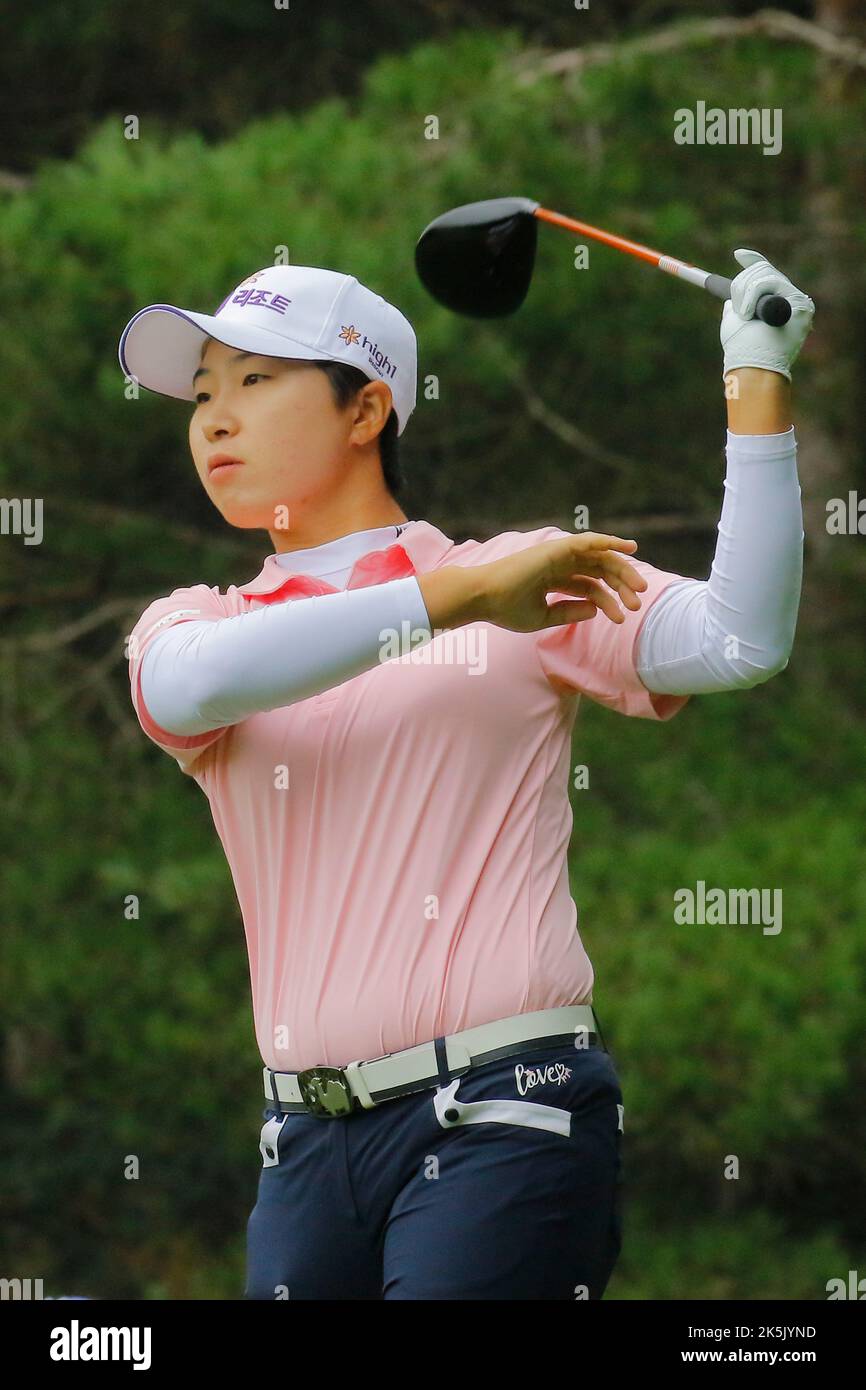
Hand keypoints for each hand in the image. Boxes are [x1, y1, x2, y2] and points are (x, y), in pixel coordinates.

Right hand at [477, 532, 646, 633]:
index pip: (591, 586)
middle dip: (621, 585)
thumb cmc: (506, 608)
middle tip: (638, 602)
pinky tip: (628, 547)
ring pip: (599, 557)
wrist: (483, 598)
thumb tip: (596, 610)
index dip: (609, 601)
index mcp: (556, 579)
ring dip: (622, 569)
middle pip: (600, 571)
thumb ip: (569, 612)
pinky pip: (589, 541)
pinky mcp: (558, 547)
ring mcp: (559, 554)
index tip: (622, 618)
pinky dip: (609, 541)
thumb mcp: (544, 616)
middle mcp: (560, 564)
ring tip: (640, 587)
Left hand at [720, 248, 814, 380]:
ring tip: (745, 316)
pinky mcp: (799, 301)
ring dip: (745, 294)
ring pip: (764, 274)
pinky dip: (752, 295)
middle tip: (738, 310)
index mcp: (774, 304)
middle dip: (741, 285)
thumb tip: (730, 301)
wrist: (752, 366)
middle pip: (762, 270)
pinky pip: (768, 282)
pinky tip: (750, 314)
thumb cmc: (741, 350)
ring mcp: (796, 300)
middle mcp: (788, 299)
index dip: (752, 261)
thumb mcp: (734, 324)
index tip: (737, 255)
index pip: (766, 273)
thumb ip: (736, 309)